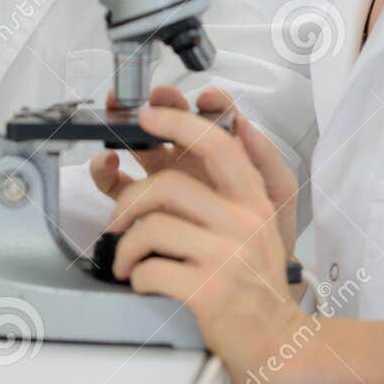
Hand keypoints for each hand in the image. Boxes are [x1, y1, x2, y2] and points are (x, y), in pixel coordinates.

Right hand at [90, 85, 299, 260]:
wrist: (246, 285)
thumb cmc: (265, 239)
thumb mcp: (278, 200)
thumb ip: (268, 162)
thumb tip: (244, 124)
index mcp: (221, 152)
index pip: (215, 117)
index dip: (210, 102)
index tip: (208, 99)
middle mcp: (190, 159)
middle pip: (171, 120)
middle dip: (160, 102)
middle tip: (155, 98)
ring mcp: (162, 178)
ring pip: (138, 143)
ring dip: (125, 125)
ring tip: (121, 119)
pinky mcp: (141, 204)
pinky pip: (115, 182)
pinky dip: (105, 170)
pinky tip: (107, 163)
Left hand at [104, 103, 315, 383]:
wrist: (279, 343)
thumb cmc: (252, 284)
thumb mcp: (249, 227)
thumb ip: (222, 188)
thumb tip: (191, 144)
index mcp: (251, 201)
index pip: (216, 144)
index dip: (178, 122)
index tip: (147, 115)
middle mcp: (244, 222)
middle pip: (167, 186)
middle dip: (126, 202)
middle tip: (116, 221)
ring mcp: (228, 255)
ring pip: (152, 228)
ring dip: (125, 247)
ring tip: (125, 261)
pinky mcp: (211, 290)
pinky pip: (151, 270)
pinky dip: (136, 276)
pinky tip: (143, 282)